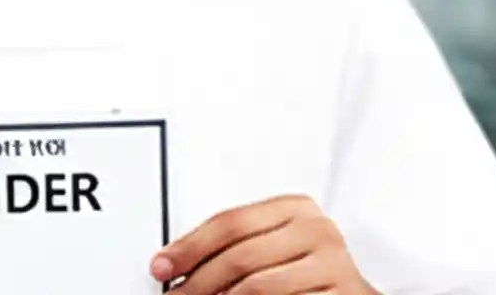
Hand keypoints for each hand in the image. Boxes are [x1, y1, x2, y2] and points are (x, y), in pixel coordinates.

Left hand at [148, 195, 376, 294]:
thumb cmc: (305, 273)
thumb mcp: (273, 247)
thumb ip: (234, 248)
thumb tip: (174, 264)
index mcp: (295, 208)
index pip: (230, 223)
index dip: (190, 246)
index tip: (162, 266)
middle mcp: (317, 230)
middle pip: (240, 256)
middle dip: (198, 282)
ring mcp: (334, 265)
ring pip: (257, 286)